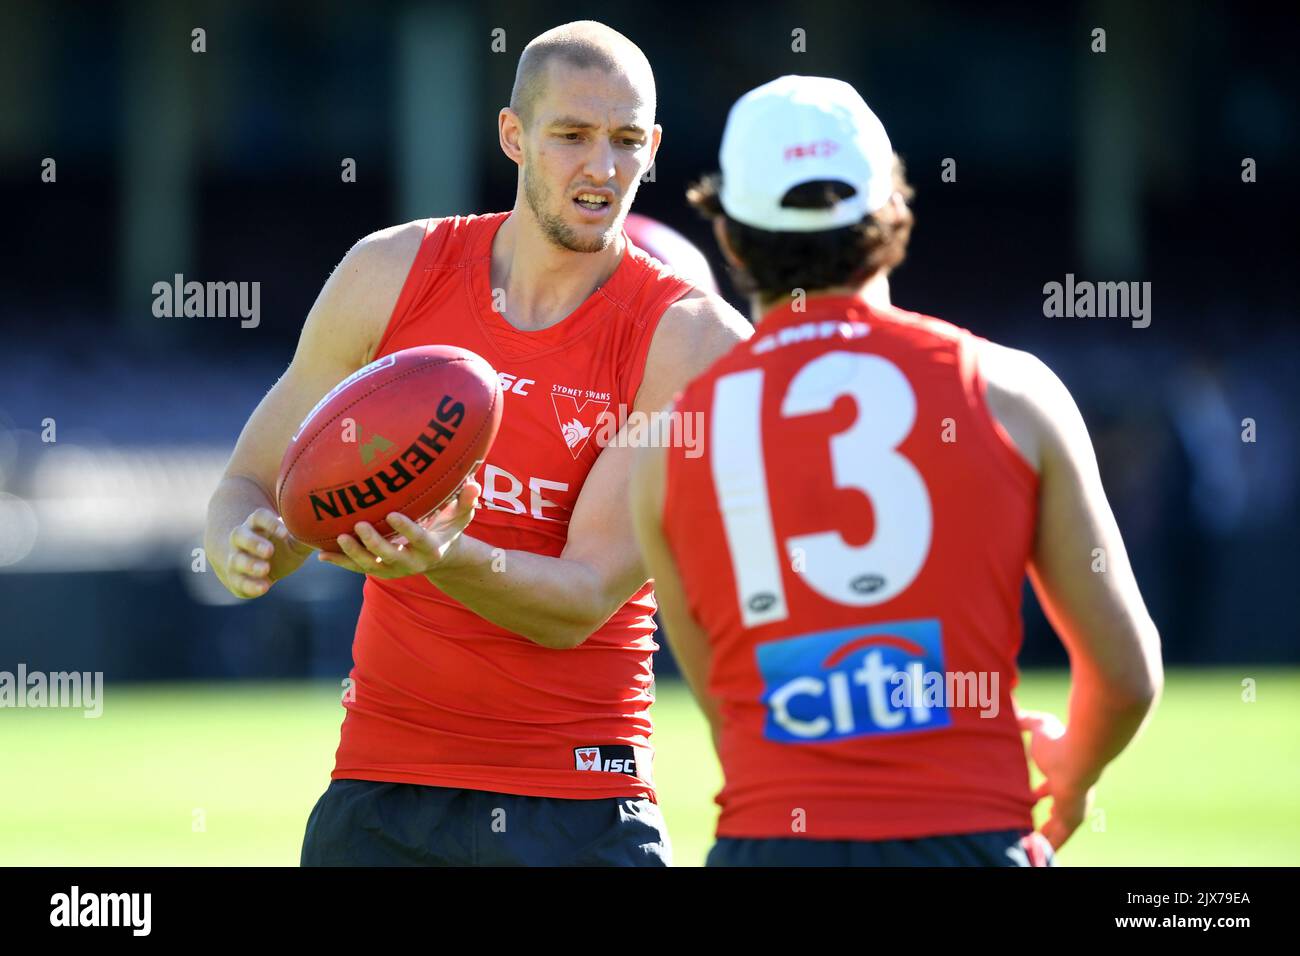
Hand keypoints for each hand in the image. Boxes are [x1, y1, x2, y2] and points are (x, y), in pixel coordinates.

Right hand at [226, 507, 312, 597]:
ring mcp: (235, 558)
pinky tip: (264, 587)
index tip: (285, 532)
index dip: (270, 523)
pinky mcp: (235, 577)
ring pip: (236, 559)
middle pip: (240, 535)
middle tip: (269, 551)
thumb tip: (329, 529)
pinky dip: (250, 585)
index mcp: (257, 525)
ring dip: (250, 564)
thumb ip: (307, 537)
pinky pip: (238, 580)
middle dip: (254, 542)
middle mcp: (242, 539)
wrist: (260, 569)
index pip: (259, 517)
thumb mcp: (295, 543)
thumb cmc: (282, 549)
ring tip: (265, 570)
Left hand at [318, 479, 480, 578]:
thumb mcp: (461, 517)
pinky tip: (321, 555)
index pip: (418, 538)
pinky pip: (356, 568)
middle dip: (375, 543)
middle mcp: (410, 562)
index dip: (406, 529)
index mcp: (430, 547)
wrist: (440, 558)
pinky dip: (339, 562)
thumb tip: (473, 482)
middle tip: (360, 525)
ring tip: (340, 538)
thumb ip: (467, 500)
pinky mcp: (378, 570)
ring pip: (371, 565)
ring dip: (354, 554)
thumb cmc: (448, 529)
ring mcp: (392, 569)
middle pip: (391, 556)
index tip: (393, 514)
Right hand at [1018, 707, 1095, 850]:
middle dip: (1044, 821)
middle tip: (1030, 829)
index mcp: (1064, 775)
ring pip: (1057, 829)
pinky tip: (1032, 849)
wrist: (1080, 753)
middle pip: (1057, 813)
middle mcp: (1072, 795)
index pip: (1052, 789)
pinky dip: (1045, 844)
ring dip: (1043, 836)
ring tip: (1028, 844)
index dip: (1041, 793)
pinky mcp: (1072, 819)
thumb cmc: (1059, 740)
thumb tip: (1014, 711)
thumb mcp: (1039, 726)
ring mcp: (1074, 808)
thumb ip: (1027, 720)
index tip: (1031, 797)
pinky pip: (1056, 838)